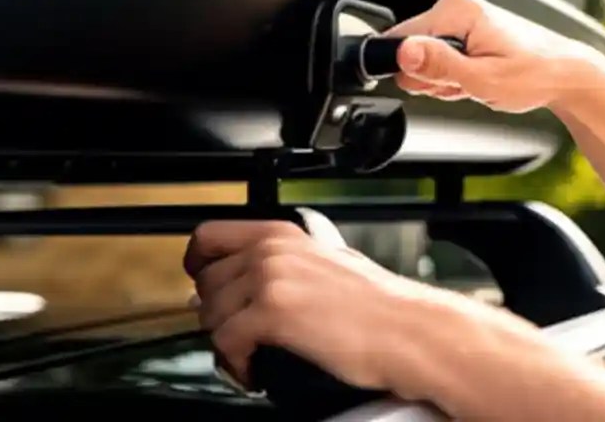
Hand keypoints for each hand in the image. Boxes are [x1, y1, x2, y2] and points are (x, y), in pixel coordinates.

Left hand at [184, 220, 423, 391]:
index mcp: (282, 233)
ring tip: (248, 355)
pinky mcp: (272, 313)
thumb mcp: (325, 263)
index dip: (197, 263)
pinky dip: (236, 363)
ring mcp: (270, 279)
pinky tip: (255, 370)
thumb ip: (281, 266)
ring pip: (210, 313)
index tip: (201, 281)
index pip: (209, 235)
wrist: (407, 330)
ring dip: (225, 341)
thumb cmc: (378, 306)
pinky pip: (226, 342)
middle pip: (205, 280)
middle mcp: (271, 250)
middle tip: (235, 332)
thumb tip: (241, 283)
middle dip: (214, 312)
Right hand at [386, 0, 604, 112]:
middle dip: (433, 77)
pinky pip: (440, 57)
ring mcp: (460, 17)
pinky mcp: (464, 28)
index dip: (416, 72)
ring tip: (475, 80)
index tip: (444, 81)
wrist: (562, 73)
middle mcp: (455, 6)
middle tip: (466, 83)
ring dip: (446, 78)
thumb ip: (438, 65)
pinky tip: (476, 76)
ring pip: (424, 58)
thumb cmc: (534, 74)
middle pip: (411, 51)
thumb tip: (403, 52)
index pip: (399, 40)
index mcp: (456, 10)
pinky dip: (455, 74)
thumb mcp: (482, 79)